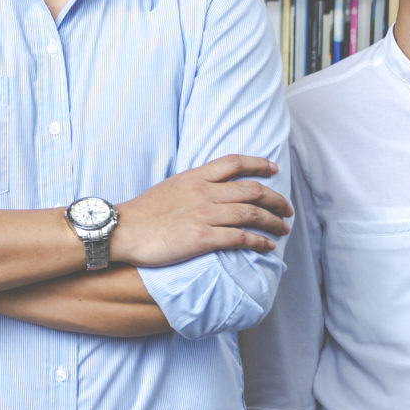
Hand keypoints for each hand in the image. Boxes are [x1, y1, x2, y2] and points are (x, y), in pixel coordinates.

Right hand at [110, 155, 290, 266]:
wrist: (122, 230)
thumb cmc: (143, 213)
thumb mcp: (170, 187)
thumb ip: (194, 185)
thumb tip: (212, 189)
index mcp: (196, 177)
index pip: (235, 163)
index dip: (259, 164)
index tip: (274, 169)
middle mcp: (204, 192)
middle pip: (252, 190)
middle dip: (276, 200)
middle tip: (287, 209)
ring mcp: (204, 214)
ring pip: (252, 214)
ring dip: (274, 222)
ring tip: (284, 228)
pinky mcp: (202, 238)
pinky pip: (240, 237)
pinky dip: (259, 241)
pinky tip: (268, 246)